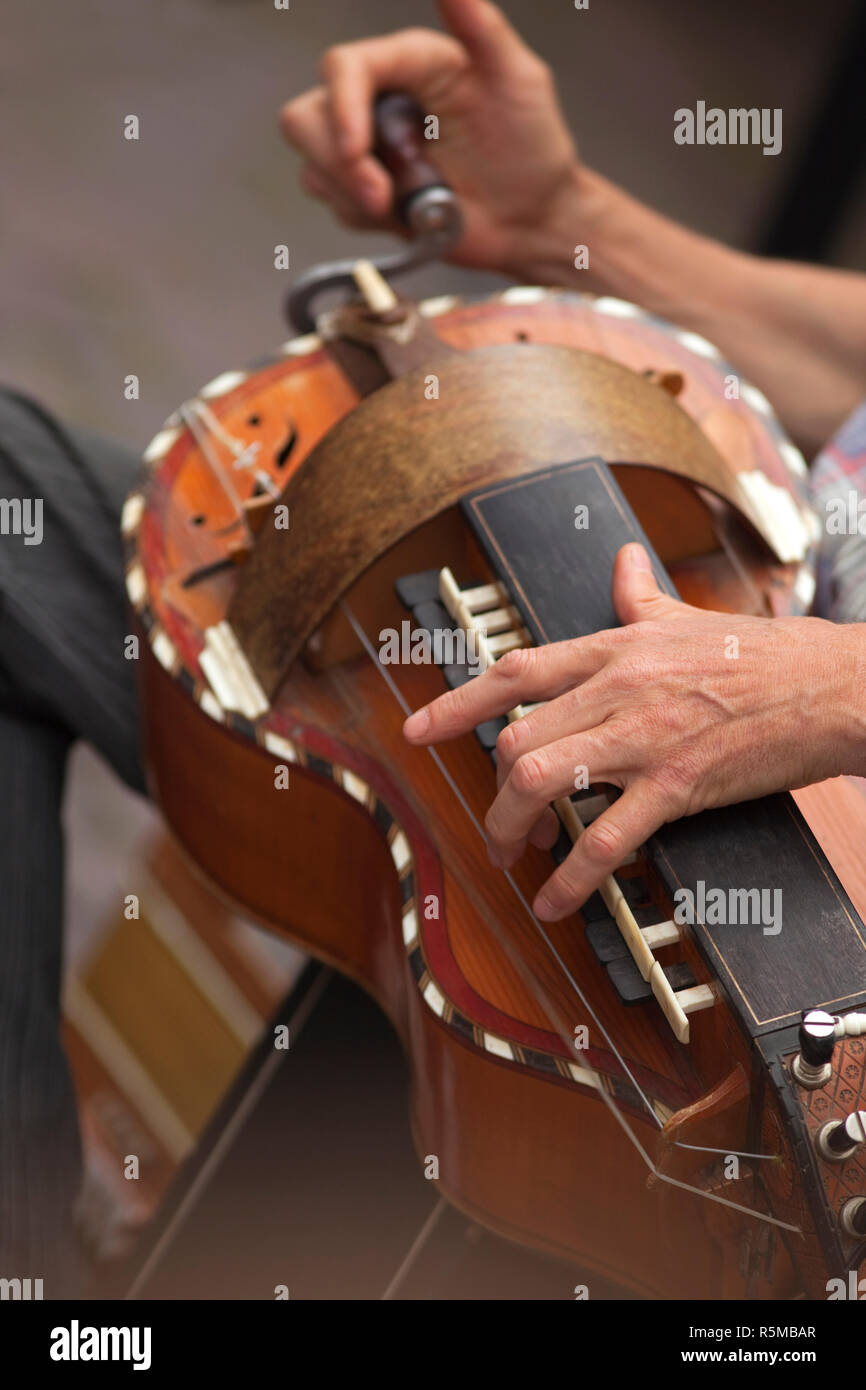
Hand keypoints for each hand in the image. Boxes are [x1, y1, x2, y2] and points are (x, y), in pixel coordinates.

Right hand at [280, 0, 582, 276]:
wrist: (531, 220)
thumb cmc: (532, 150)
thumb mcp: (519, 80)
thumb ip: (483, 27)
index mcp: (409, 62)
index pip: (344, 68)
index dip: (341, 109)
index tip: (358, 152)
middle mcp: (379, 100)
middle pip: (306, 117)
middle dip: (337, 164)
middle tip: (383, 197)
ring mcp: (369, 149)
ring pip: (314, 166)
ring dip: (354, 195)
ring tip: (412, 204)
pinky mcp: (366, 192)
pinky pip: (335, 204)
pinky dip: (365, 219)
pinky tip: (408, 216)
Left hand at [403, 543, 865, 920]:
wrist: (832, 686)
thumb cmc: (767, 654)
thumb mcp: (690, 617)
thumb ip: (641, 595)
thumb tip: (621, 562)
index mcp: (615, 648)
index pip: (515, 672)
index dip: (457, 704)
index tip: (419, 730)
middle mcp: (617, 689)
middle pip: (515, 740)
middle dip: (493, 793)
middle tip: (500, 824)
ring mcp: (643, 738)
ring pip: (538, 780)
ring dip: (513, 829)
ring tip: (518, 857)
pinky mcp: (676, 785)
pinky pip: (604, 837)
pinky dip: (571, 877)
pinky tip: (558, 900)